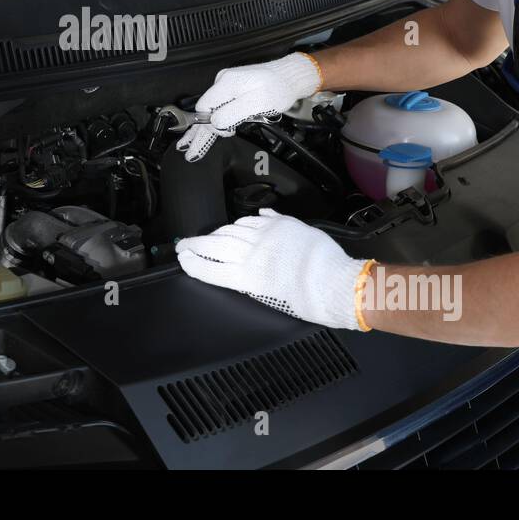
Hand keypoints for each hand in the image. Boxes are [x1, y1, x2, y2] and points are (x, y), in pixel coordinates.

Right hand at [175, 53, 322, 161]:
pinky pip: (219, 105)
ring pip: (211, 109)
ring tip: (192, 144)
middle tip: (189, 150)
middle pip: (205, 110)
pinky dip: (213, 119)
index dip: (209, 124)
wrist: (290, 76)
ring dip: (205, 127)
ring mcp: (228, 84)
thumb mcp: (257, 103)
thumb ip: (233, 113)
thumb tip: (215, 122)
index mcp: (226, 84)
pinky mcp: (234, 88)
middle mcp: (223, 82)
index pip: (204, 107)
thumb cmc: (278, 88)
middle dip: (196, 131)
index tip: (221, 133)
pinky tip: (206, 129)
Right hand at [175, 208, 367, 328]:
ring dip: (218, 232)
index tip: (183, 259)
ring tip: (210, 236)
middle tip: (185, 245)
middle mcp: (253, 254)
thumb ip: (252, 282)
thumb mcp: (273, 298)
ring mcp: (267, 236)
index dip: (193, 263)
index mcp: (248, 277)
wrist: (336, 284)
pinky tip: (241, 222)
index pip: (211, 268)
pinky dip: (245, 221)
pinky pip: (256, 218)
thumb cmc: (308, 301)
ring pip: (233, 229)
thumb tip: (240, 272)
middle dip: (195, 245)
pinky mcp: (282, 224)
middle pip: (215, 245)